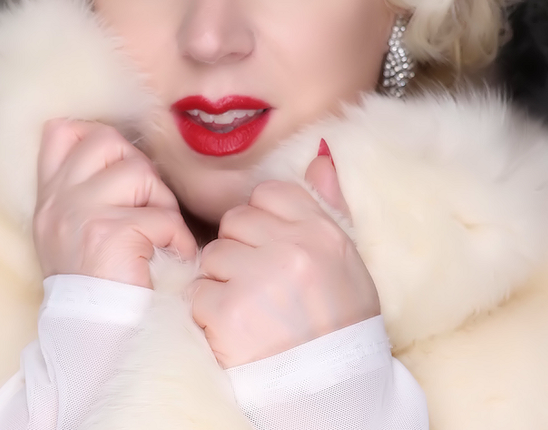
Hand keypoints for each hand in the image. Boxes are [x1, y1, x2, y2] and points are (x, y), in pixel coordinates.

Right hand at [33, 118, 196, 286]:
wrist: (101, 342)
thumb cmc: (105, 286)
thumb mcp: (81, 233)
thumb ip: (90, 191)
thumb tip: (121, 150)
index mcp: (51, 200)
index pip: (60, 133)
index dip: (95, 134)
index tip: (118, 165)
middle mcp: (58, 203)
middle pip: (104, 139)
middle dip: (138, 167)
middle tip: (146, 208)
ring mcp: (79, 214)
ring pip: (138, 172)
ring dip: (161, 203)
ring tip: (158, 238)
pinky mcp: (109, 233)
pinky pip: (162, 216)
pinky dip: (178, 240)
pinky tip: (171, 261)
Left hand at [191, 147, 379, 367]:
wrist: (333, 395)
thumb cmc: (341, 324)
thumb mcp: (349, 260)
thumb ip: (329, 204)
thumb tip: (319, 153)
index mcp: (323, 231)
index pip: (270, 193)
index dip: (263, 221)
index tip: (271, 249)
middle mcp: (293, 248)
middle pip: (236, 222)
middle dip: (240, 251)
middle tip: (260, 286)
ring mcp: (259, 279)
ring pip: (213, 255)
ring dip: (222, 282)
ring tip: (250, 310)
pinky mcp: (229, 312)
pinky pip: (197, 292)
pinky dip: (208, 312)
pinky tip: (233, 329)